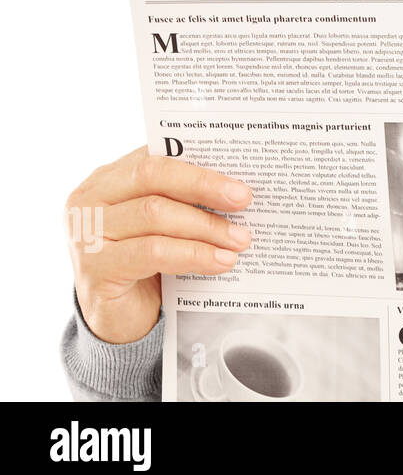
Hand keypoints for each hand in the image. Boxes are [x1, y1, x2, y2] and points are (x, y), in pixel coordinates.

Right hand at [65, 145, 252, 343]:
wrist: (118, 318)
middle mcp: (89, 199)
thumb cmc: (147, 262)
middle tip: (244, 200)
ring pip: (154, 214)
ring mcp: (86, 233)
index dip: (199, 164)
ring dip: (206, 226)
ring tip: (239, 239)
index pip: (155, 156)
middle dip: (204, 186)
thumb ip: (183, 199)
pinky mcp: (94, 268)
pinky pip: (152, 252)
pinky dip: (193, 255)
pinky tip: (220, 262)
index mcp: (108, 178)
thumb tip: (235, 186)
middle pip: (152, 176)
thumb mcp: (163, 224)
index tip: (239, 176)